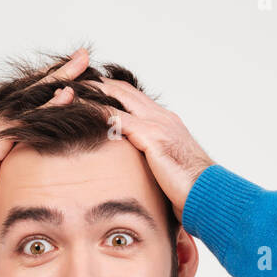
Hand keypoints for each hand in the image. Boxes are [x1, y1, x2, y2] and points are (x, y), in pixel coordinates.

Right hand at [0, 48, 91, 255]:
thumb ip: (7, 172)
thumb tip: (21, 183)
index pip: (20, 99)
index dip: (45, 85)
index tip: (69, 73)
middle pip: (27, 90)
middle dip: (57, 72)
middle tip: (83, 55)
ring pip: (29, 97)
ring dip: (57, 79)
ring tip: (82, 64)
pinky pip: (26, 118)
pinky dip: (48, 106)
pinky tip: (68, 95)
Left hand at [81, 75, 214, 220]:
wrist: (209, 194)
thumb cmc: (191, 189)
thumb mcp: (169, 169)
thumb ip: (154, 161)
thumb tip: (142, 170)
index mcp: (166, 123)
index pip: (133, 97)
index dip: (110, 91)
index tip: (88, 89)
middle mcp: (162, 117)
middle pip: (122, 90)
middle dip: (96, 84)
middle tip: (70, 82)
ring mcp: (158, 125)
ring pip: (118, 97)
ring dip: (92, 94)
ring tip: (66, 93)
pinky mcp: (152, 137)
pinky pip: (118, 118)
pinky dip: (97, 112)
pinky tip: (79, 113)